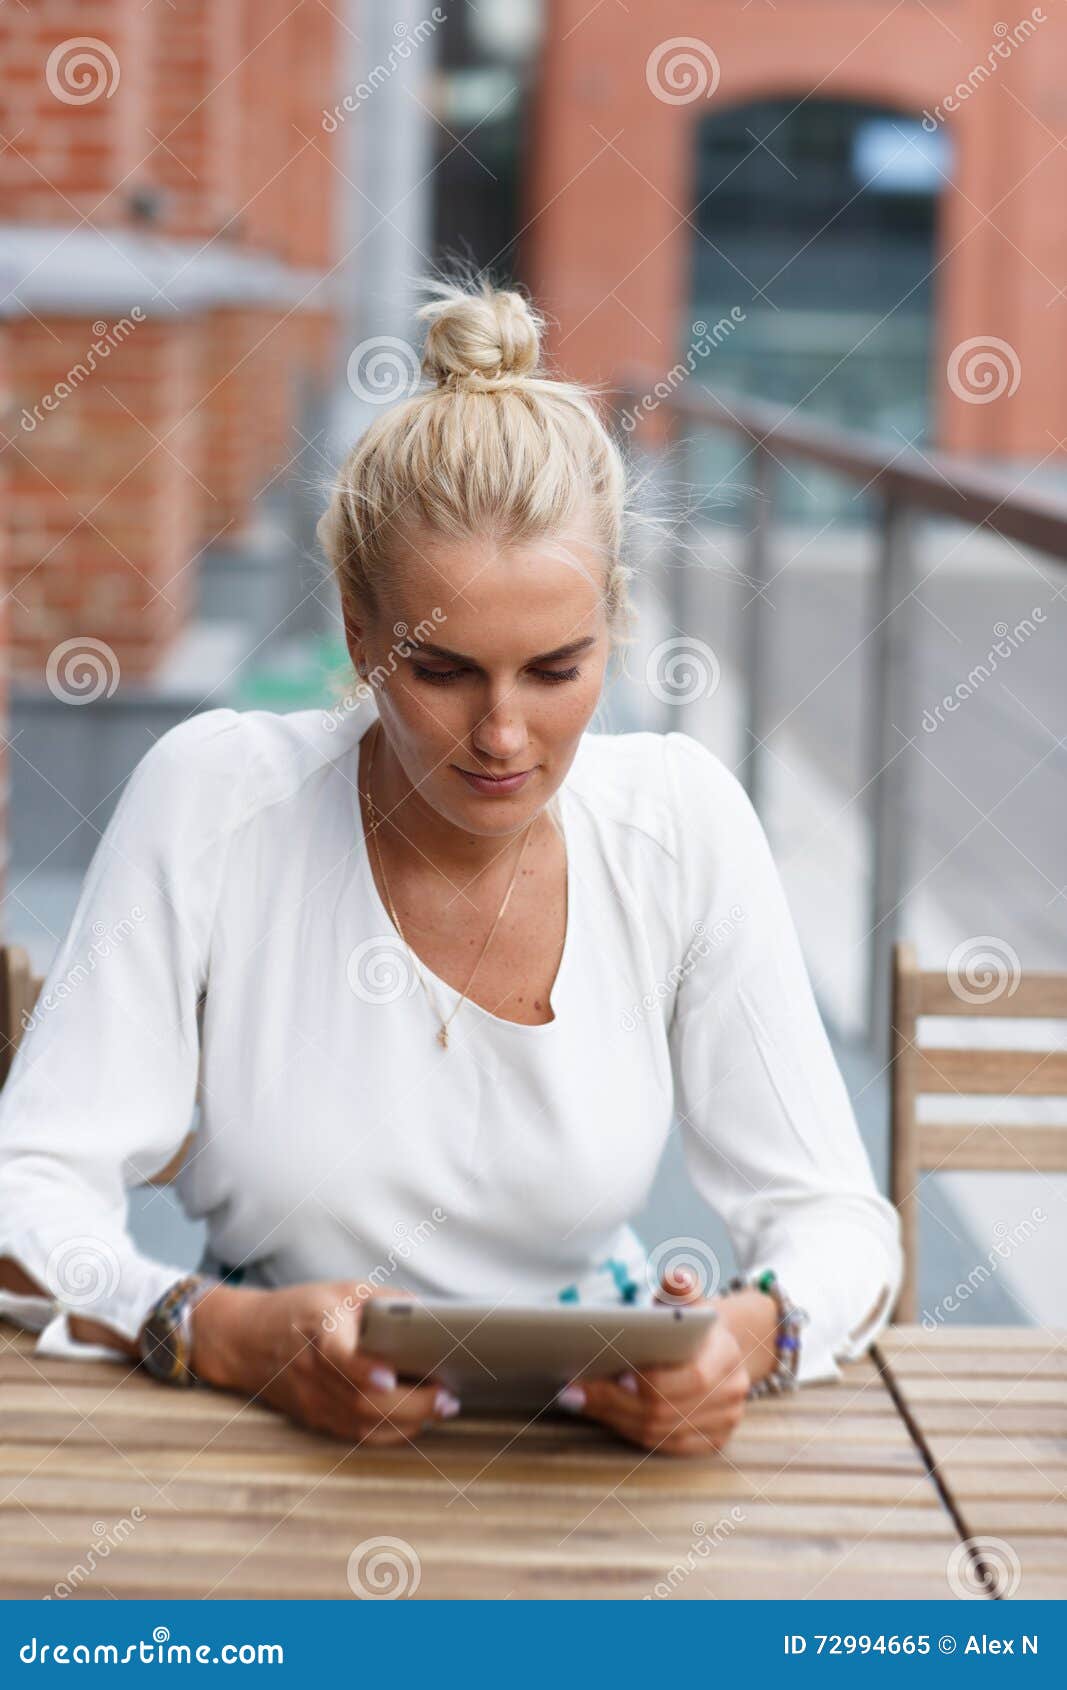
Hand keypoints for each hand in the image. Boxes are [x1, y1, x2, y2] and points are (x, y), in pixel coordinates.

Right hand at [191, 1280, 460, 1444]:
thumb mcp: (345, 1289)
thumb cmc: (304, 1309)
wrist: (248, 1341)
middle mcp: (314, 1374)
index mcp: (319, 1332)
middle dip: (412, 1405)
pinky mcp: (317, 1420)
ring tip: (442, 1406)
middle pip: (362, 1402)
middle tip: (448, 1397)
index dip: (361, 1369)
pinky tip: (418, 1417)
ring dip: (409, 1422)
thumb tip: (432, 1316)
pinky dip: (392, 1431)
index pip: (336, 1356)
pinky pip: (359, 1435)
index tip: (388, 1374)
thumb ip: (388, 1301)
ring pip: (364, 1426)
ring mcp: (314, 1403)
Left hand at [555, 1269, 750, 1456]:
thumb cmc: (693, 1322)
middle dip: (613, 1402)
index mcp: (726, 1355)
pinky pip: (663, 1447)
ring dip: (614, 1419)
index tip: (611, 1372)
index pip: (688, 1378)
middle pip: (665, 1411)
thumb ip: (680, 1287)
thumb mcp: (687, 1298)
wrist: (722, 1347)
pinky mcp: (711, 1441)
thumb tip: (678, 1279)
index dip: (648, 1382)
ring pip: (659, 1434)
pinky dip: (629, 1432)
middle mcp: (730, 1393)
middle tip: (572, 1390)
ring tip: (577, 1400)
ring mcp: (724, 1422)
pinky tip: (602, 1414)